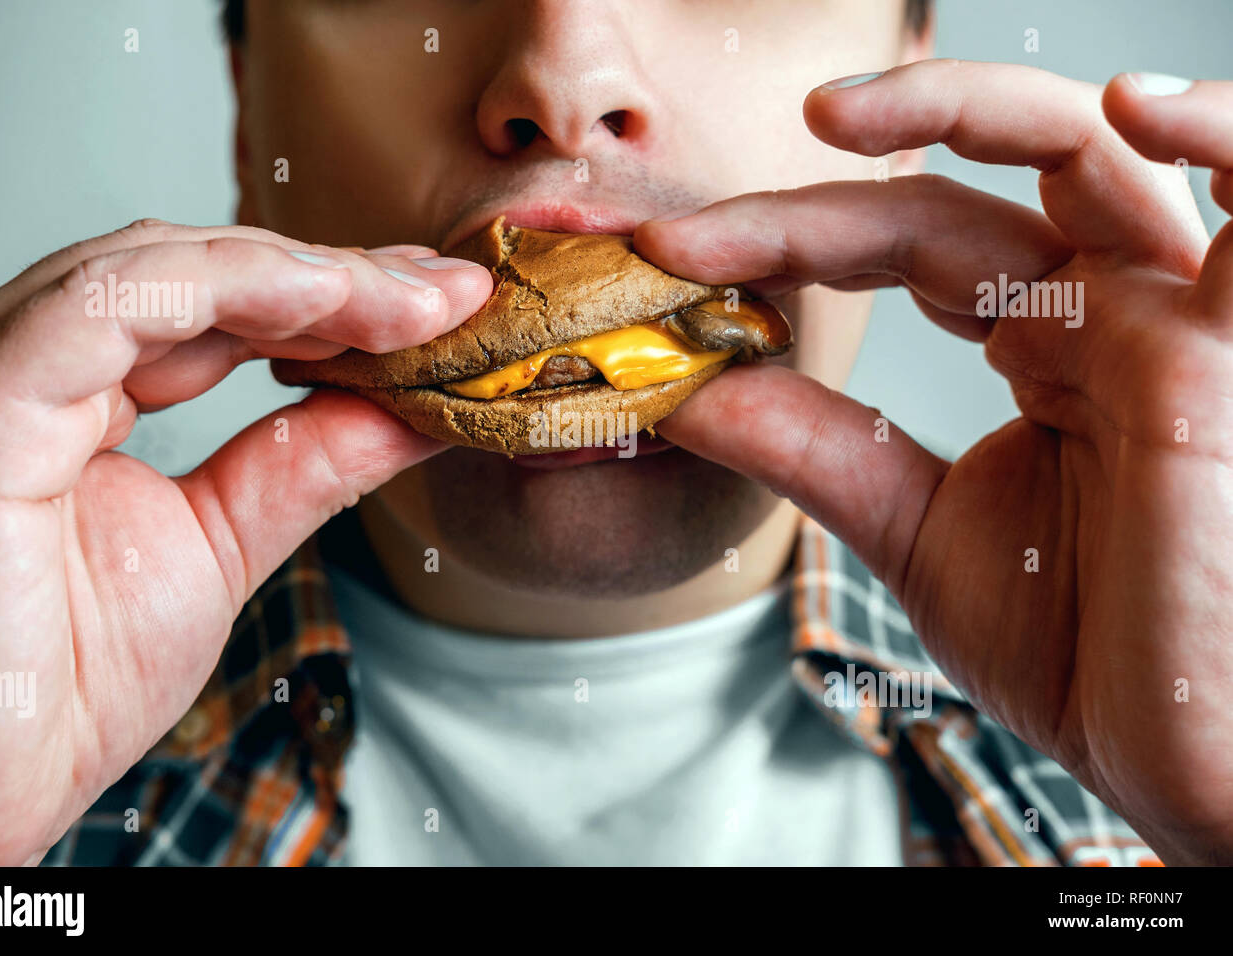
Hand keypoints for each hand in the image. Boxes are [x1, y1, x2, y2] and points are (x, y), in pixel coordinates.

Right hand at [0, 220, 491, 863]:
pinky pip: (106, 308)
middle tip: (449, 290)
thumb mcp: (218, 546)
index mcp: (64, 396)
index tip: (439, 304)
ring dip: (306, 277)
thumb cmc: (59, 687)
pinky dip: (229, 289)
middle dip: (337, 277)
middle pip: (194, 272)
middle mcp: (17, 365)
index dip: (331, 297)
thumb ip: (303, 465)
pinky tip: (330, 299)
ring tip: (416, 300)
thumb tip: (410, 408)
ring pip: (158, 267)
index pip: (210, 307)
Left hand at [636, 61, 1232, 864]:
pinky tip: (1129, 106)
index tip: (663, 259)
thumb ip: (817, 451)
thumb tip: (685, 391)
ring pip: (1091, 155)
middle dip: (825, 185)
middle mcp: (1105, 310)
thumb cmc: (1094, 653)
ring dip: (976, 107)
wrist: (1195, 760)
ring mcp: (1178, 320)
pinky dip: (1222, 133)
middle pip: (966, 187)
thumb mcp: (922, 533)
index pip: (899, 242)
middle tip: (693, 222)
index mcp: (1042, 343)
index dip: (779, 239)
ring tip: (835, 117)